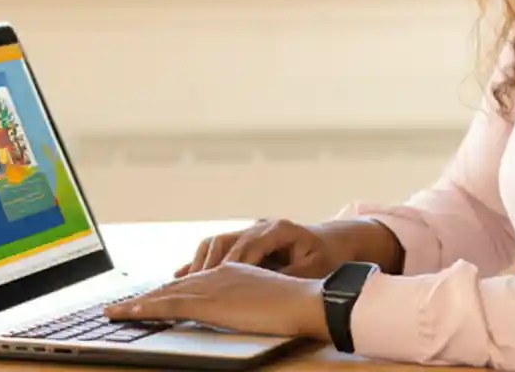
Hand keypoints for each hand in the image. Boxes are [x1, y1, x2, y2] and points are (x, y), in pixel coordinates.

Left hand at [104, 263, 329, 339]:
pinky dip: (144, 309)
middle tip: (119, 307)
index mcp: (229, 273)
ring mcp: (211, 285)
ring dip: (137, 304)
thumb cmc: (293, 305)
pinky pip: (169, 304)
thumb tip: (237, 312)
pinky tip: (128, 313)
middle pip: (172, 287)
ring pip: (165, 295)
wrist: (304, 299)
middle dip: (145, 298)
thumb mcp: (264, 300)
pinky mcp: (209, 300)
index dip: (166, 293)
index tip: (148, 302)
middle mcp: (216, 274)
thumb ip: (245, 302)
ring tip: (113, 312)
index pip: (190, 284)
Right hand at [175, 219, 346, 278]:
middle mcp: (259, 226)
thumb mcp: (315, 268)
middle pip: (225, 241)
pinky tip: (182, 276)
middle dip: (208, 265)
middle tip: (191, 288)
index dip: (231, 266)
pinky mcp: (245, 241)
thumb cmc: (327, 255)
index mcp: (278, 229)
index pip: (248, 246)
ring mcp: (250, 231)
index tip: (216, 284)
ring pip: (216, 242)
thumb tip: (267, 287)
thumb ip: (291, 275)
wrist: (332, 241)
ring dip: (200, 262)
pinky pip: (217, 249)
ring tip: (182, 284)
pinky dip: (201, 261)